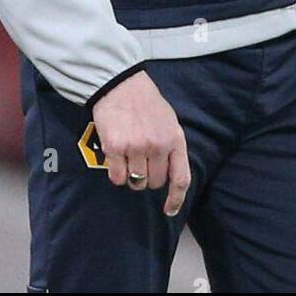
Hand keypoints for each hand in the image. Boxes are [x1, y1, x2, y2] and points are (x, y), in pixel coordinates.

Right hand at [92, 69, 190, 215]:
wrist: (121, 85)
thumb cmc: (146, 104)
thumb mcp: (169, 122)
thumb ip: (171, 147)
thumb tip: (170, 175)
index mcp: (174, 139)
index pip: (181, 178)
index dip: (176, 199)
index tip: (169, 210)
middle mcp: (157, 145)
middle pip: (154, 183)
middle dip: (148, 178)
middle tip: (141, 161)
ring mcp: (136, 147)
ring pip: (135, 182)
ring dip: (131, 175)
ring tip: (128, 155)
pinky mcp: (115, 148)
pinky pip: (117, 178)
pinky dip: (116, 173)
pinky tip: (116, 157)